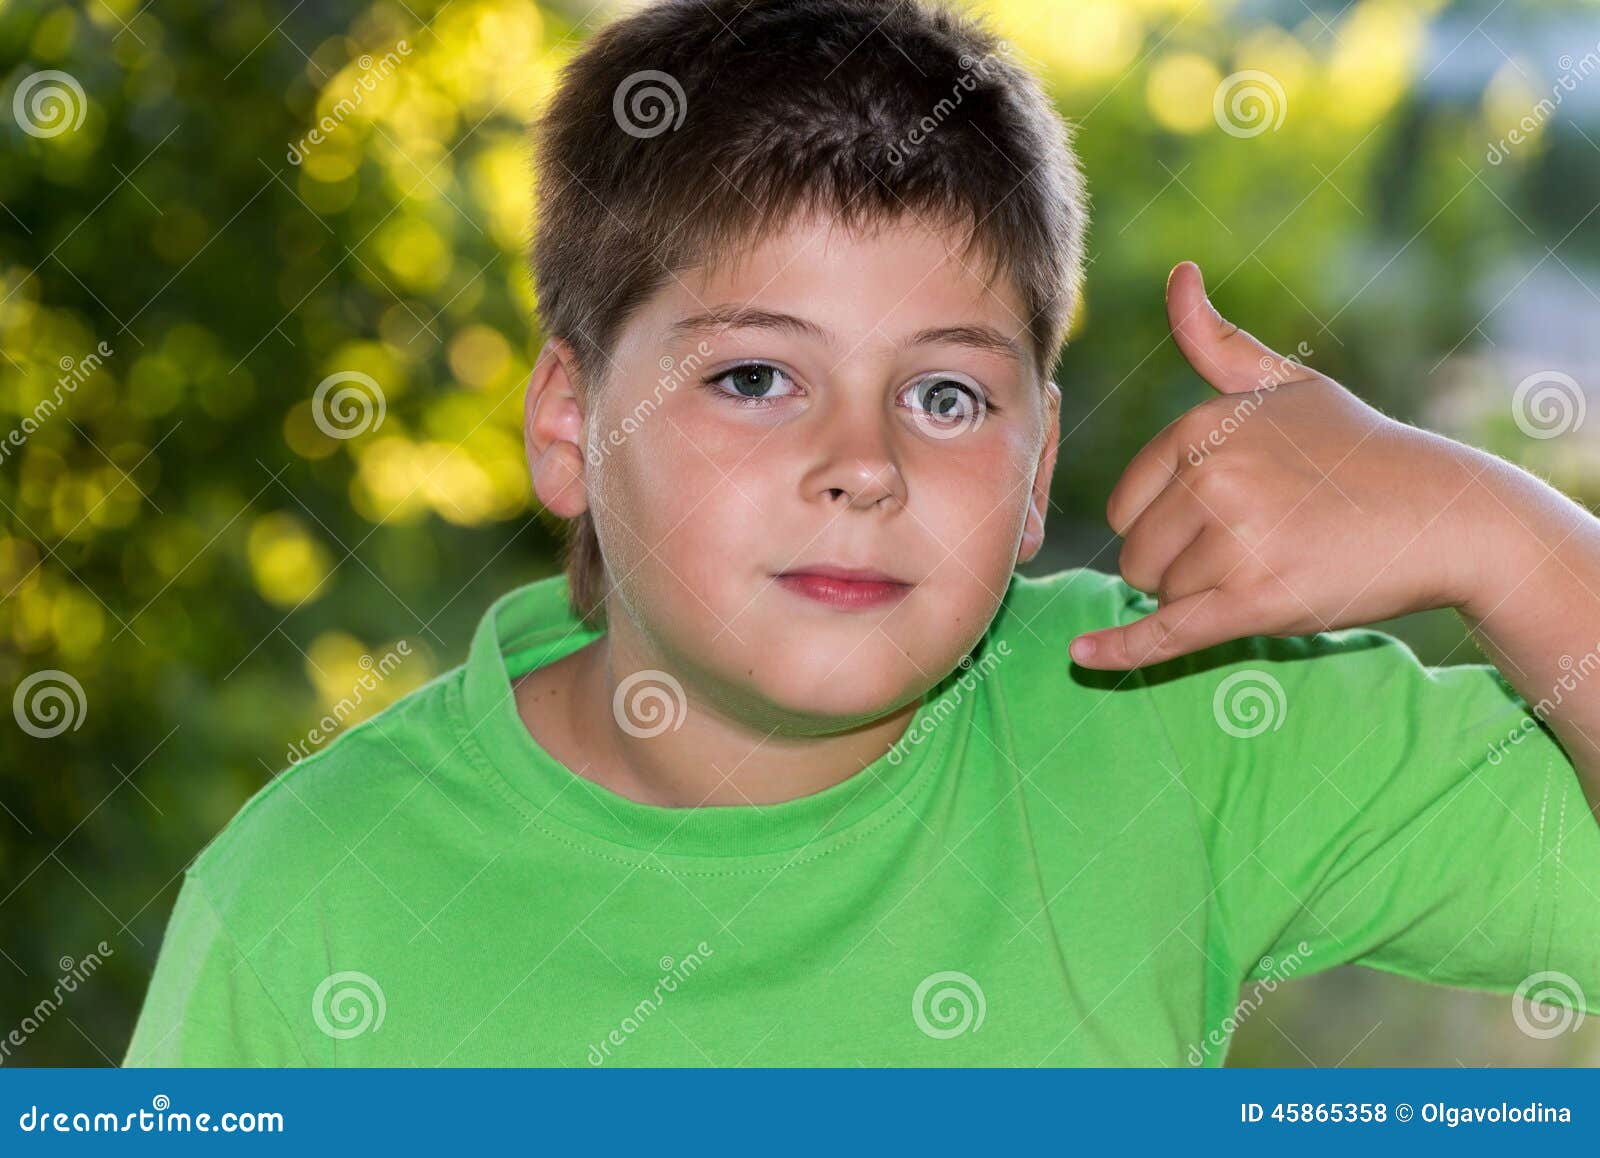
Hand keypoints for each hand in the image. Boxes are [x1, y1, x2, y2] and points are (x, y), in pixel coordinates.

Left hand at [1069, 261, 1495, 670]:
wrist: (1446, 515)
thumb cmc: (1358, 449)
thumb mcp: (1288, 384)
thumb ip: (1218, 343)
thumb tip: (1177, 275)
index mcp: (1201, 426)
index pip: (1127, 505)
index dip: (1167, 524)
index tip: (1227, 517)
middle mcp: (1210, 476)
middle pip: (1138, 555)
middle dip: (1182, 565)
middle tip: (1257, 547)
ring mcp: (1234, 539)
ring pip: (1163, 595)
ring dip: (1206, 597)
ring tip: (1272, 567)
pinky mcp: (1257, 600)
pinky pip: (1167, 633)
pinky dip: (1122, 652)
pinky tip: (1081, 656)